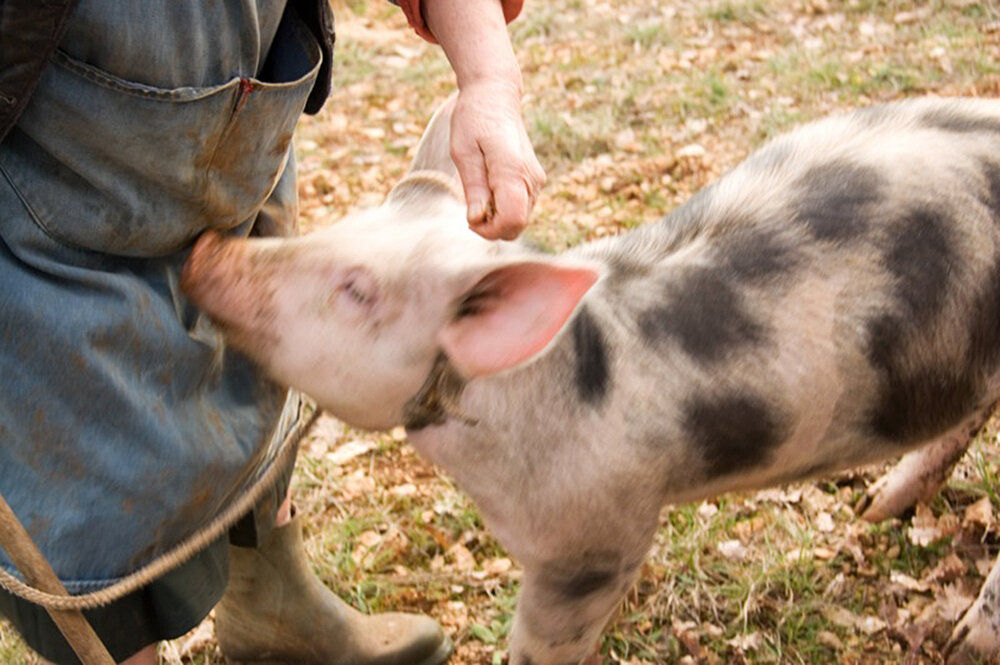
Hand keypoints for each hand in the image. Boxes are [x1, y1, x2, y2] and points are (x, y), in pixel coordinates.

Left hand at [450, 80, 545, 239]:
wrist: (495, 96)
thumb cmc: (474, 120)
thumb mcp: (463, 152)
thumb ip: (473, 187)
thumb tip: (477, 219)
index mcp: (513, 170)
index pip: (512, 221)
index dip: (489, 230)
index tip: (470, 218)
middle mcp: (531, 178)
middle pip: (517, 226)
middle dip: (491, 227)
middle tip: (471, 205)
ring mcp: (536, 180)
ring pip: (519, 220)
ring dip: (496, 217)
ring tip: (479, 191)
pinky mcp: (534, 181)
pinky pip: (520, 208)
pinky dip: (503, 208)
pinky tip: (489, 188)